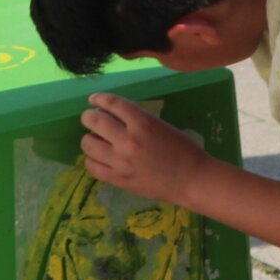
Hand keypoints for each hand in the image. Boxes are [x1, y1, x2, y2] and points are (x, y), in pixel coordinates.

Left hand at [79, 93, 205, 205]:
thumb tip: (112, 117)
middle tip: (91, 119)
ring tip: (96, 141)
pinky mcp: (119, 179)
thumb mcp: (160, 126)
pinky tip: (99, 158)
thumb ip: (136, 120)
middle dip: (89, 117)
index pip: (112, 103)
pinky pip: (92, 167)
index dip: (99, 99)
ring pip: (88, 144)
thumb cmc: (182, 151)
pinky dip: (92, 160)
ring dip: (89, 139)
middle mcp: (128, 140)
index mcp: (143, 123)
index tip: (94, 100)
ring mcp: (121, 162)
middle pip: (94, 121)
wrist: (192, 180)